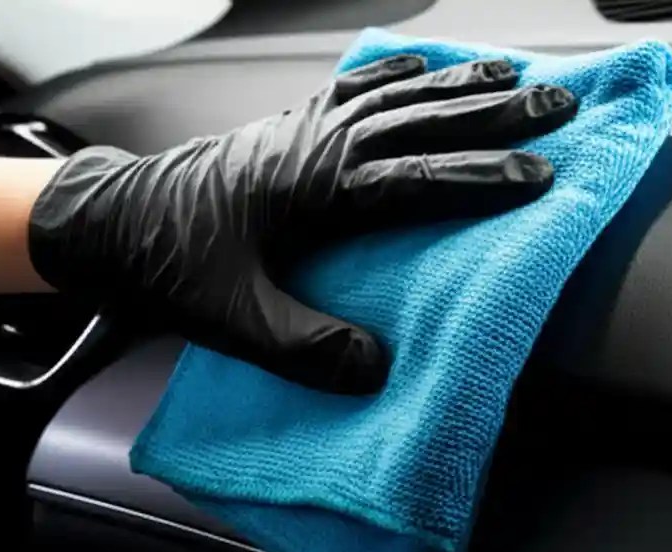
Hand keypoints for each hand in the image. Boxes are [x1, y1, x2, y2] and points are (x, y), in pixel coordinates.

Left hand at [27, 55, 577, 393]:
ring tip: (515, 75)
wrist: (112, 221)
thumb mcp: (234, 321)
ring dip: (460, 82)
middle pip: (423, 119)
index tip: (539, 176)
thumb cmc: (172, 267)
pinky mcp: (292, 125)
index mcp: (316, 189)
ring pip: (399, 94)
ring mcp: (306, 126)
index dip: (481, 176)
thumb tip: (378, 368)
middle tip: (559, 108)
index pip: (416, 177)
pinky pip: (357, 85)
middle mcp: (320, 144)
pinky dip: (398, 71)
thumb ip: (306, 347)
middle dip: (496, 112)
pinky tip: (424, 64)